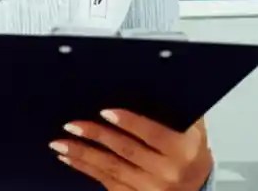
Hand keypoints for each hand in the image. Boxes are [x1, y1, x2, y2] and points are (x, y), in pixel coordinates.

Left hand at [52, 110, 213, 189]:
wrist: (196, 185)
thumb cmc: (190, 150)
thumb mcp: (194, 127)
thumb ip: (177, 106)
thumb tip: (153, 78)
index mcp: (183, 150)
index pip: (153, 133)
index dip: (128, 122)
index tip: (105, 111)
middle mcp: (167, 171)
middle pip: (126, 150)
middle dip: (96, 135)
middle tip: (73, 124)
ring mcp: (150, 188)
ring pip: (111, 168)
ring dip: (82, 154)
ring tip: (61, 142)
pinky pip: (106, 182)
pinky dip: (85, 168)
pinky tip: (70, 158)